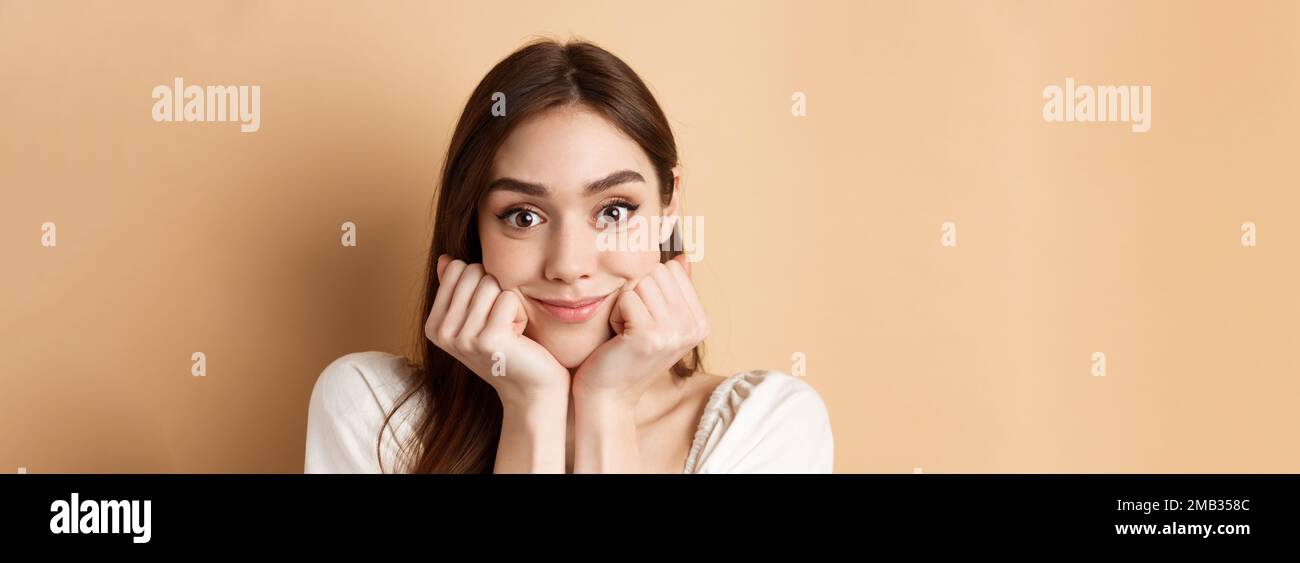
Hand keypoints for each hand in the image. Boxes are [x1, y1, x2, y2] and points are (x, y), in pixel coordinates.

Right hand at [425, 255, 569, 404]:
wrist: (531, 389)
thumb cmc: (508, 349)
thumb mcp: (476, 318)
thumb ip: (458, 289)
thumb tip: (445, 259)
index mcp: (434, 325)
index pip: (455, 268)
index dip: (480, 282)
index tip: (486, 313)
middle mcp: (442, 333)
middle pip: (473, 272)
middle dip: (495, 290)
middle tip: (500, 322)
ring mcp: (463, 338)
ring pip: (491, 283)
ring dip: (509, 303)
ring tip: (509, 329)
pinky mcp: (488, 340)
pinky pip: (507, 298)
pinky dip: (519, 313)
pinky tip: (518, 336)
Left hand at [571, 254, 708, 405]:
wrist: (609, 394)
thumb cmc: (627, 353)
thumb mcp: (657, 319)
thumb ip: (673, 289)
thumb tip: (683, 257)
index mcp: (701, 322)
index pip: (672, 269)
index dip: (650, 289)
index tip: (646, 320)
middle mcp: (694, 327)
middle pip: (656, 273)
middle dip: (636, 294)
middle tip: (633, 326)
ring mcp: (674, 332)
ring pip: (641, 283)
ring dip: (625, 304)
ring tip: (627, 331)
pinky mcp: (650, 335)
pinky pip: (626, 298)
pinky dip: (615, 315)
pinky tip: (619, 338)